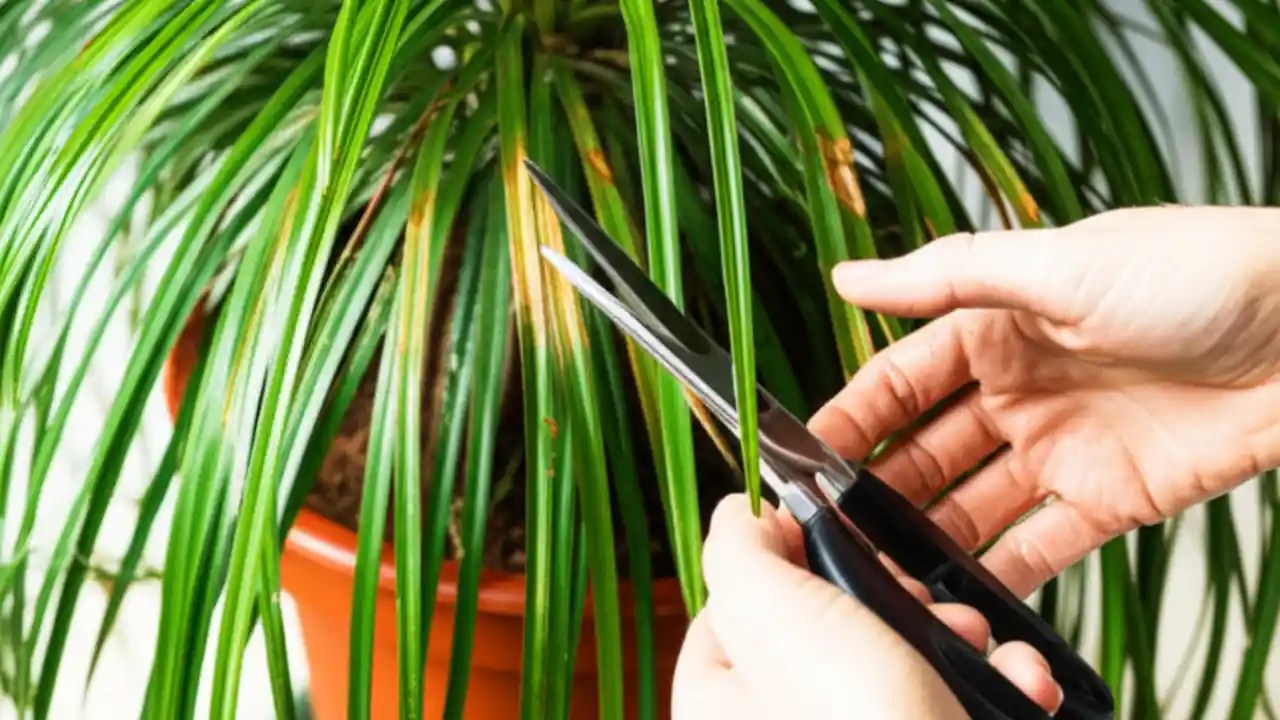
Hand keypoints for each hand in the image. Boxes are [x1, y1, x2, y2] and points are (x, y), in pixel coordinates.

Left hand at [672, 495, 1063, 718]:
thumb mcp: (768, 612)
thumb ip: (736, 548)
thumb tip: (739, 513)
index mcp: (722, 700)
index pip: (734, 601)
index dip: (785, 555)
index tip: (829, 535)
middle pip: (828, 619)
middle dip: (892, 594)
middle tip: (914, 595)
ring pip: (903, 654)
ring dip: (953, 634)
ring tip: (973, 642)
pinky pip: (954, 695)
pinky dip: (994, 680)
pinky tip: (1015, 681)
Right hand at [811, 206, 1279, 596]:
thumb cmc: (1198, 275)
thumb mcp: (1057, 263)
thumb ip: (946, 277)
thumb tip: (849, 277)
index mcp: (996, 327)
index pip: (899, 381)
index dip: (851, 419)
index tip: (803, 456)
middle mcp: (1018, 390)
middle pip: (926, 452)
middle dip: (877, 491)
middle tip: (831, 530)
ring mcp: (1060, 448)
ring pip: (971, 505)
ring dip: (927, 539)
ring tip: (880, 570)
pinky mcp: (1109, 498)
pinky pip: (1040, 544)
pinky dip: (1000, 573)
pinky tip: (960, 594)